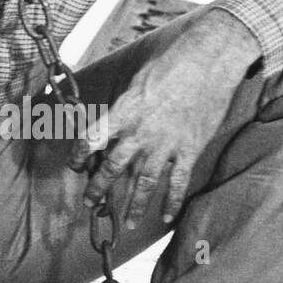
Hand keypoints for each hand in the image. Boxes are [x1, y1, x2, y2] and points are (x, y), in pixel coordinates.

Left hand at [70, 12, 261, 229]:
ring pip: (144, 184)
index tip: (74, 165)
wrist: (208, 59)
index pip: (90, 141)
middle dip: (98, 189)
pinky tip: (166, 217)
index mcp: (122, 112)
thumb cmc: (172, 63)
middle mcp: (139, 133)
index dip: (78, 156)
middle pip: (112, 169)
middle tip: (90, 203)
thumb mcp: (138, 80)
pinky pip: (177, 183)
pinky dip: (171, 202)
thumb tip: (115, 121)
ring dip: (133, 206)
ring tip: (127, 224)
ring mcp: (165, 144)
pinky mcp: (189, 149)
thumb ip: (125, 105)